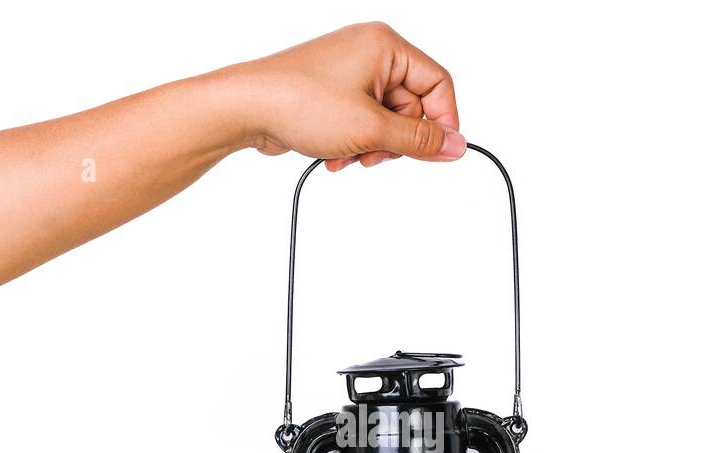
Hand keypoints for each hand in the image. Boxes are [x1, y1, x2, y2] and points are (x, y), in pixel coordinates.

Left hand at [228, 22, 464, 171]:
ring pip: (386, 120)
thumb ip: (419, 141)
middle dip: (396, 140)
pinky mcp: (333, 92)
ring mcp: (350, 72)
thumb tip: (457, 146)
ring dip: (373, 147)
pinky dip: (355, 143)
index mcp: (386, 46)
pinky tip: (336, 156)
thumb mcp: (371, 129)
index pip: (438, 84)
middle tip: (376, 156)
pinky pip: (362, 122)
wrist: (245, 108)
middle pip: (411, 106)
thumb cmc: (299, 102)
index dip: (442, 121)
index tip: (436, 153)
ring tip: (350, 156)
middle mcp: (370, 53)